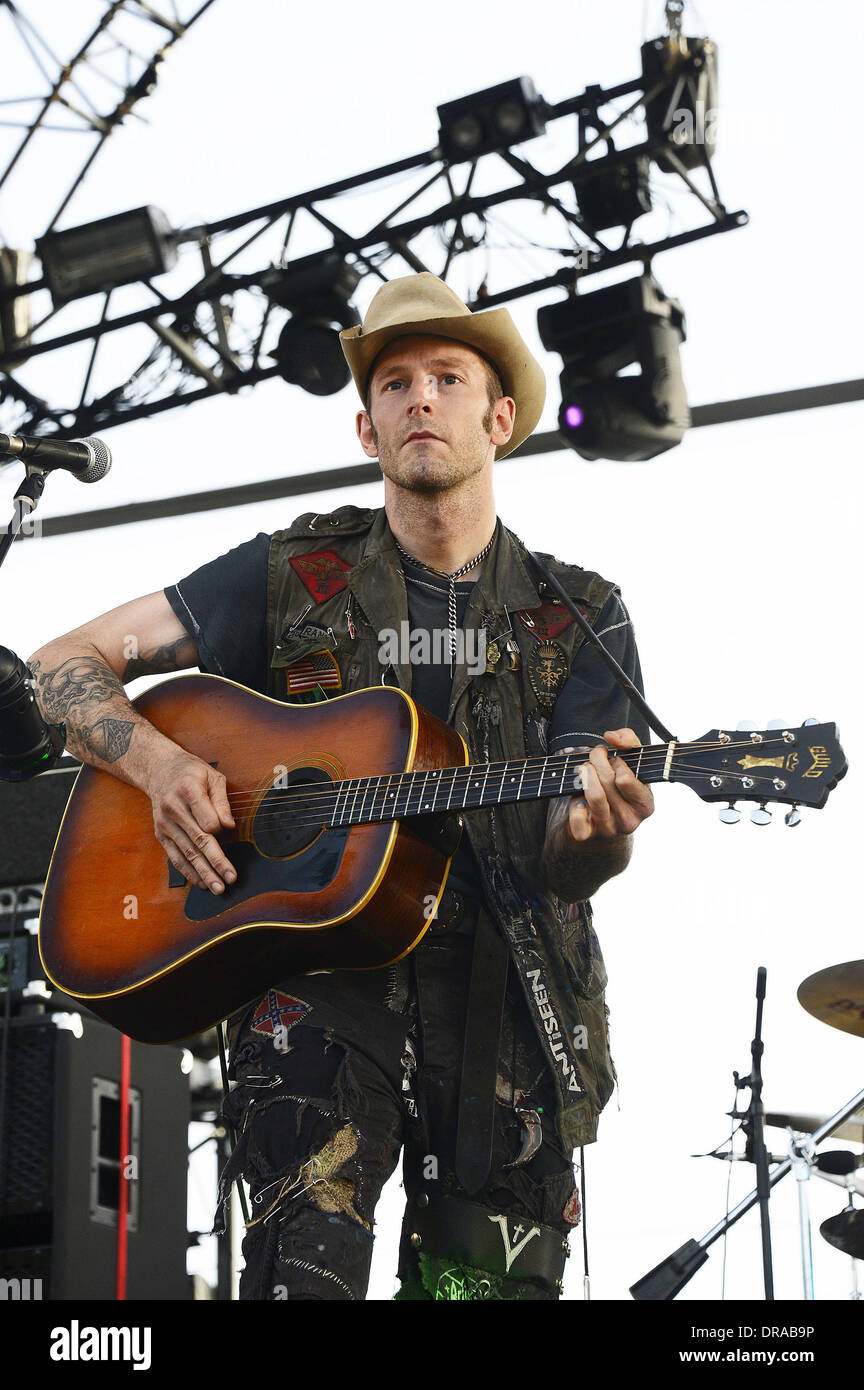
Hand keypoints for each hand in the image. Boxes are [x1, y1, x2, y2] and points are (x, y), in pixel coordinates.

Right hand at [144, 749, 236, 892]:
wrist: (158, 770)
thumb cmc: (190, 772)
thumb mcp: (212, 775)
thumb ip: (222, 801)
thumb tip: (229, 826)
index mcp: (188, 790)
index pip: (206, 818)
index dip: (218, 829)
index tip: (227, 831)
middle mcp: (173, 809)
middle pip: (198, 841)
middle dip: (216, 862)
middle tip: (230, 879)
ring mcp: (164, 824)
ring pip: (187, 853)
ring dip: (203, 873)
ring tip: (217, 888)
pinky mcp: (161, 834)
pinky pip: (175, 857)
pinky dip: (189, 872)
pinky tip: (201, 882)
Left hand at [566, 728, 653, 843]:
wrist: (600, 816)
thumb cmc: (618, 784)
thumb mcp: (631, 761)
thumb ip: (629, 740)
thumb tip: (612, 737)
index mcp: (645, 804)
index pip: (625, 778)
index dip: (616, 761)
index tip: (614, 758)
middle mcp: (630, 820)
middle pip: (608, 782)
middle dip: (597, 760)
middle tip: (595, 755)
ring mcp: (609, 829)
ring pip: (595, 797)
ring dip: (586, 774)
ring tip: (584, 767)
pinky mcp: (588, 835)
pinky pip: (578, 820)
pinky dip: (574, 805)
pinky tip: (578, 798)